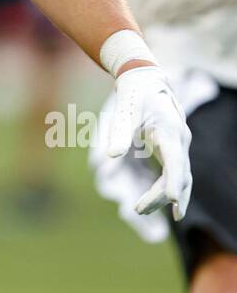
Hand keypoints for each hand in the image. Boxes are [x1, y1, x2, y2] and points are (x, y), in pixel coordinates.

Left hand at [100, 65, 191, 220]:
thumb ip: (119, 132)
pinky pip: (177, 175)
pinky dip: (171, 190)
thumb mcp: (124, 110)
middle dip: (161, 196)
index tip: (174, 200)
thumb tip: (111, 155)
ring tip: (142, 211)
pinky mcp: (174, 150)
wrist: (144, 81)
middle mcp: (180, 140)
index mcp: (170, 130)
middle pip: (178, 175)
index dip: (174, 181)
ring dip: (165, 197)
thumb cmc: (134, 95)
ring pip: (181, 178)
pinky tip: (164, 205)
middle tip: (138, 210)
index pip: (176, 161)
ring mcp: (180, 146)